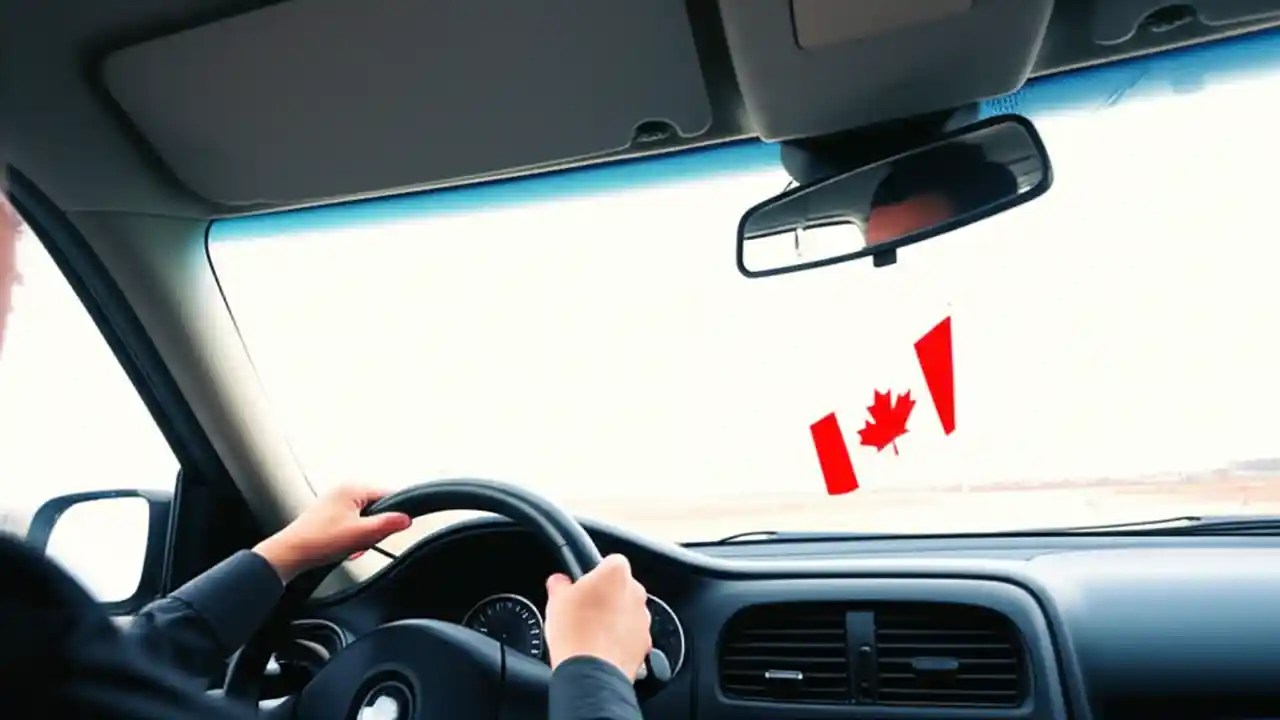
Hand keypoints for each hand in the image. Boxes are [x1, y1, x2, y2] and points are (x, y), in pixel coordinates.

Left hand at [252, 486, 411, 582]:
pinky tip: (342, 548)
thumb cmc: (319, 541)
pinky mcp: (327, 516)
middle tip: (364, 541)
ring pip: (363, 519)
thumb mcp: (361, 534)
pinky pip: (350, 525)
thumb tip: (406, 518)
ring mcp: (333, 503)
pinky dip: (351, 537)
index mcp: (352, 489)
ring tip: (349, 546)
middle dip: (373, 529)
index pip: (387, 495)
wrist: (290, 554)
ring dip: (361, 535)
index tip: (395, 528)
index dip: (393, 514)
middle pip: (375, 508)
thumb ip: (387, 524)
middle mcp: (342, 492)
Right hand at [544, 554, 651, 680]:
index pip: (611, 561)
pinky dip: (621, 638)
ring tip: (591, 632)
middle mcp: (635, 593)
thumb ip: (560, 583)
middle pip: (621, 586)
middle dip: (607, 596)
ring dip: (614, 617)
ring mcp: (643, 619)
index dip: (596, 572)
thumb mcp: (556, 600)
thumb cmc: (575, 632)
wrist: (591, 673)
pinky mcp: (645, 642)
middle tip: (585, 609)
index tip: (584, 584)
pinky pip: (632, 634)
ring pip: (628, 611)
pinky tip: (601, 647)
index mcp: (616, 573)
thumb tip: (559, 581)